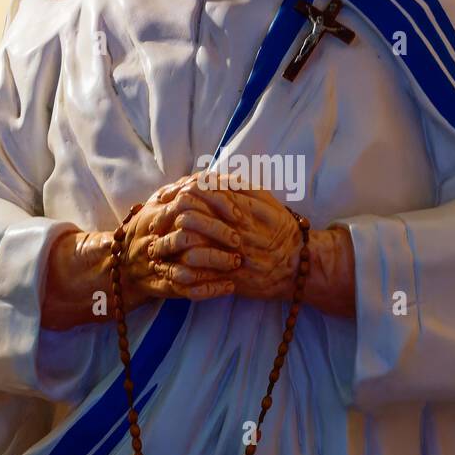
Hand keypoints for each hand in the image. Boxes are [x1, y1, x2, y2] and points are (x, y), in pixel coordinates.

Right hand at [124, 175, 240, 302]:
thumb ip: (182, 190)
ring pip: (188, 260)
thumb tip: (216, 176)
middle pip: (188, 230)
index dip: (216, 204)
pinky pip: (188, 289)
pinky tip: (228, 286)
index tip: (237, 214)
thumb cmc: (148, 229)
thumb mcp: (157, 204)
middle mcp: (155, 236)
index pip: (188, 199)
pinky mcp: (162, 284)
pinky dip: (210, 288)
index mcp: (156, 212)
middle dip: (217, 234)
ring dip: (216, 261)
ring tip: (236, 262)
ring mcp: (158, 261)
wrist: (122, 267)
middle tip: (238, 240)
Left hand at [149, 176, 300, 300]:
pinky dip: (183, 269)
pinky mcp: (231, 278)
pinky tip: (172, 265)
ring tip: (161, 242)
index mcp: (244, 209)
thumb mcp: (267, 201)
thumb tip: (213, 176)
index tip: (173, 194)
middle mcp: (236, 231)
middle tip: (158, 219)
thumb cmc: (280, 230)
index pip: (206, 192)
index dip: (185, 192)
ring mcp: (233, 255)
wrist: (297, 266)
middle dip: (171, 217)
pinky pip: (201, 274)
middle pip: (193, 217)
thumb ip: (242, 187)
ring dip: (172, 243)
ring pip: (192, 246)